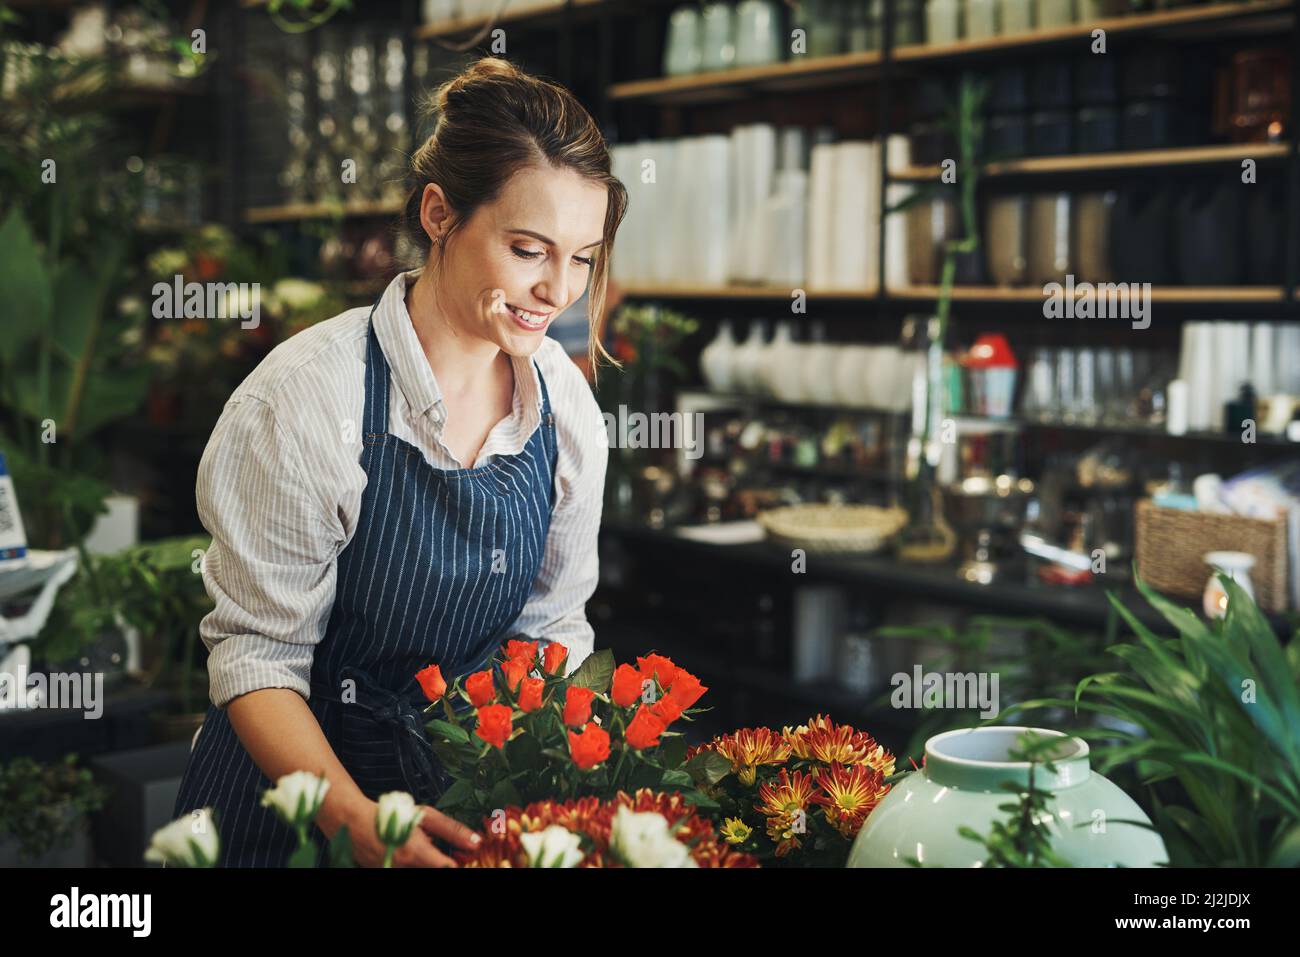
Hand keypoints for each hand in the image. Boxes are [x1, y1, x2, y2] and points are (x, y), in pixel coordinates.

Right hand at [343, 798, 481, 867]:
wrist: (353, 823)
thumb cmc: (393, 815)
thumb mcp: (425, 817)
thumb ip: (452, 831)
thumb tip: (477, 842)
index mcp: (416, 853)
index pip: (447, 869)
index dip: (459, 865)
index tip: (467, 860)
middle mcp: (403, 869)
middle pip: (434, 871)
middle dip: (441, 863)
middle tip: (437, 849)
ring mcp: (393, 873)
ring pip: (421, 872)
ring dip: (426, 864)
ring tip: (419, 851)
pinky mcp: (383, 876)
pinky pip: (406, 872)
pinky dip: (413, 865)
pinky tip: (409, 857)